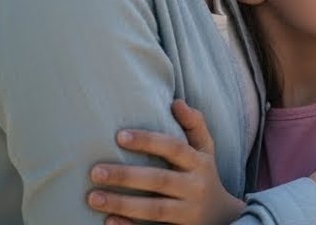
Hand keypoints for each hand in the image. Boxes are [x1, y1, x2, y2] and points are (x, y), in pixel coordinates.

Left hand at [87, 100, 244, 224]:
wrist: (223, 217)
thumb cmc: (205, 175)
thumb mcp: (206, 150)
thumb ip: (195, 125)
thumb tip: (176, 102)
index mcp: (199, 163)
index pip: (175, 148)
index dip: (149, 142)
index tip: (119, 136)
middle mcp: (195, 186)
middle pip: (160, 180)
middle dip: (127, 176)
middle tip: (95, 171)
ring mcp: (187, 211)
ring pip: (155, 209)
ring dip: (123, 203)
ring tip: (92, 197)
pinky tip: (108, 221)